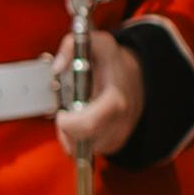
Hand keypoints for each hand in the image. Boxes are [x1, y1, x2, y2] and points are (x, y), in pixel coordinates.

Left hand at [56, 45, 148, 165]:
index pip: (89, 124)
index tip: (61, 113)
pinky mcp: (115, 144)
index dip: (68, 124)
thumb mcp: (95, 43)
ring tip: (74, 115)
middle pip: (83, 144)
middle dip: (65, 132)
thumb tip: (57, 67)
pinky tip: (81, 122)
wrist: (136, 77)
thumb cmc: (112, 61)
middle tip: (63, 115)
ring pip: (83, 150)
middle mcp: (120, 123)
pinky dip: (79, 139)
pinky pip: (89, 151)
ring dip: (71, 136)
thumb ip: (72, 47)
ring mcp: (119, 136)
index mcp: (115, 101)